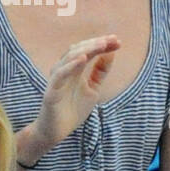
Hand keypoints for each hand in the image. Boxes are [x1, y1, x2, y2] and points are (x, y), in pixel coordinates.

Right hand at [29, 35, 120, 152]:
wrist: (56, 131)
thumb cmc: (72, 109)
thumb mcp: (93, 89)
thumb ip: (100, 72)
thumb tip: (111, 53)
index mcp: (74, 69)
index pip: (87, 50)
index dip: (101, 44)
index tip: (118, 40)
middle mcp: (64, 69)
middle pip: (79, 50)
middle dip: (96, 44)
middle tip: (112, 39)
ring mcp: (57, 78)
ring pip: (69, 57)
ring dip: (86, 49)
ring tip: (101, 44)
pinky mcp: (52, 90)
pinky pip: (60, 74)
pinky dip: (71, 65)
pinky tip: (83, 58)